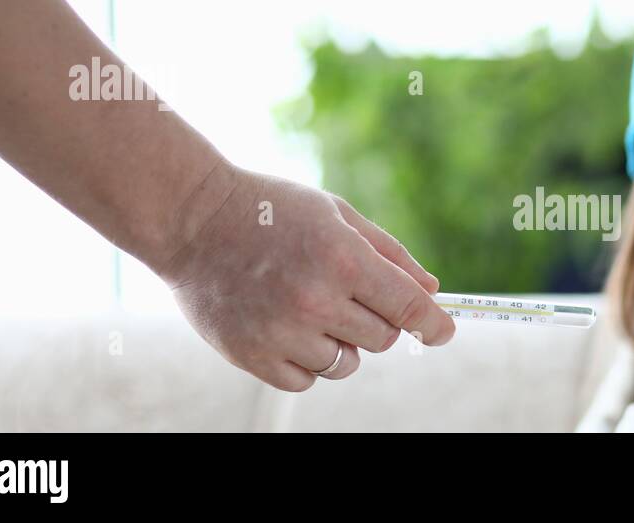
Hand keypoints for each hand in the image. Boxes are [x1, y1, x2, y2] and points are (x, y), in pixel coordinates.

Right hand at [156, 163, 455, 391]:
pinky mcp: (253, 356)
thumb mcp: (336, 214)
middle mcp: (316, 299)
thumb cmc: (271, 211)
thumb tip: (431, 293)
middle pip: (383, 338)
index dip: (434, 324)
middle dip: (377, 320)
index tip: (443, 332)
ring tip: (310, 308)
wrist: (190, 219)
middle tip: (347, 294)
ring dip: (341, 343)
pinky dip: (306, 362)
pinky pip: (307, 380)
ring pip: (347, 364)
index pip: (408, 308)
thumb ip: (389, 254)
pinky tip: (287, 328)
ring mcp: (282, 332)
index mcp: (343, 259)